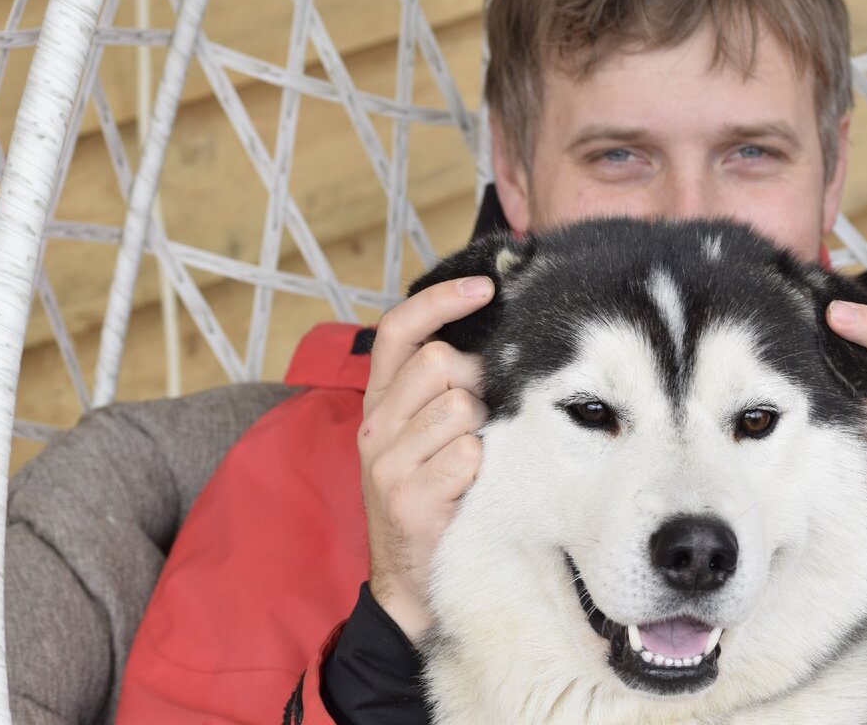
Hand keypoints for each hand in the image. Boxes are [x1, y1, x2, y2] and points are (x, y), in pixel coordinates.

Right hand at [358, 276, 493, 642]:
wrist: (412, 580)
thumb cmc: (432, 496)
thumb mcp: (423, 437)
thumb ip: (441, 388)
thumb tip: (492, 341)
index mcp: (378, 404)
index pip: (399, 330)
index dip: (440, 300)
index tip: (485, 286)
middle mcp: (374, 428)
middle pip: (439, 363)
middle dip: (476, 384)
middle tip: (481, 422)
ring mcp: (387, 465)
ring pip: (458, 407)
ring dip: (482, 431)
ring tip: (473, 462)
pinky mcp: (409, 500)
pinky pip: (467, 455)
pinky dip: (481, 468)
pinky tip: (472, 489)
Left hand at [826, 300, 866, 633]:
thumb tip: (808, 390)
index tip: (833, 312)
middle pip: (858, 410)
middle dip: (835, 437)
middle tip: (839, 468)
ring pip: (855, 450)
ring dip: (840, 475)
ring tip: (855, 501)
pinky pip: (865, 487)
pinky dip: (846, 499)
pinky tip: (851, 514)